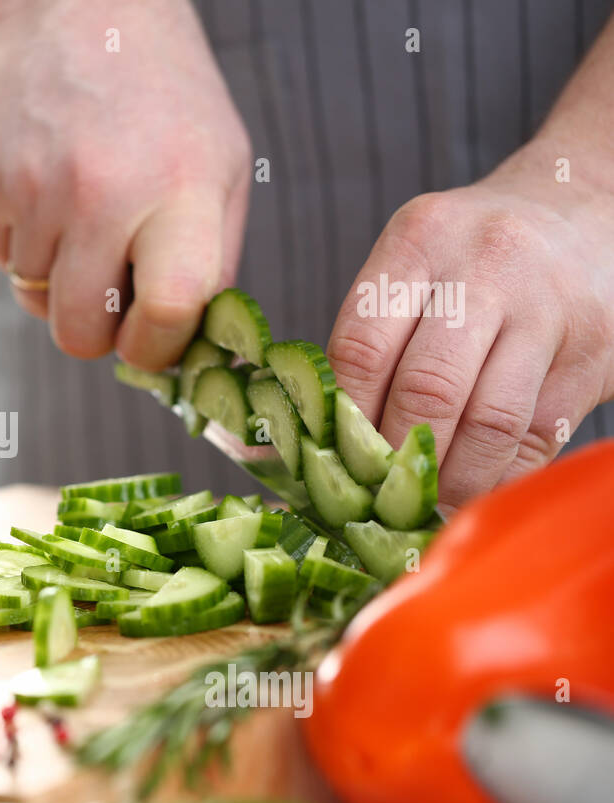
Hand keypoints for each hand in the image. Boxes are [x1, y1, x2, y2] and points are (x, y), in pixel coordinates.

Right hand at [0, 0, 249, 366]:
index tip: (153, 338)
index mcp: (178, 189)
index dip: (158, 348)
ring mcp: (30, 187)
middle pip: (79, 333)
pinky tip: (44, 187)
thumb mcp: (220, 165)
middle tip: (110, 297)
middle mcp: (100, 192)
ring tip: (80, 211)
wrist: (73, 7)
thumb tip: (189, 350)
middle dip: (95, 333)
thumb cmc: (161, 99)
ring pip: (33, 298)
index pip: (169, 311)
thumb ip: (212, 260)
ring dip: (57, 277)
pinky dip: (22, 241)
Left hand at [326, 139, 613, 507]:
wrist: (585, 210)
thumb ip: (367, 340)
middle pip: (426, 390)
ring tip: (425, 503)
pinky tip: (473, 487)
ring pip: (488, 424)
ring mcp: (548, 310)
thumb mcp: (413, 262)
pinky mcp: (593, 354)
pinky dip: (499, 477)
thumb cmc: (472, 257)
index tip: (335, 462)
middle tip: (378, 496)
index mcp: (419, 241)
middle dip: (397, 459)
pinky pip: (536, 438)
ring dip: (451, 480)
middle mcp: (486, 267)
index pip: (361, 348)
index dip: (344, 420)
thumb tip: (306, 441)